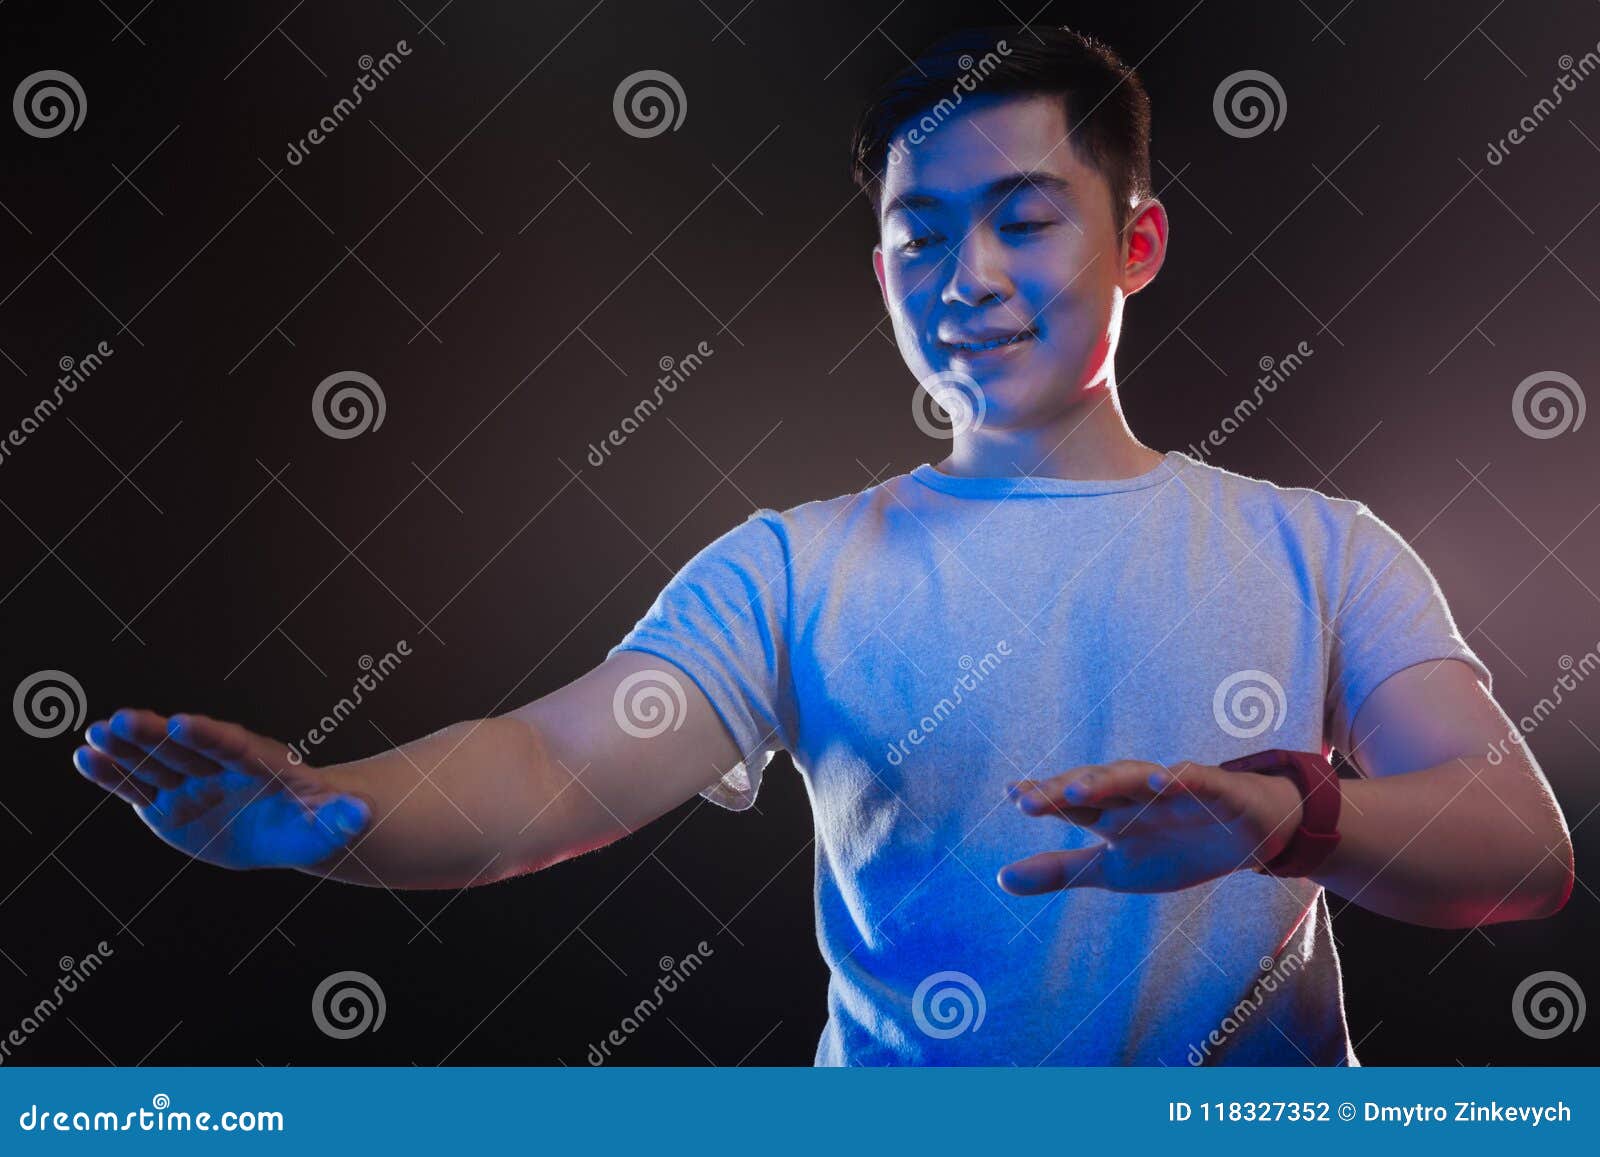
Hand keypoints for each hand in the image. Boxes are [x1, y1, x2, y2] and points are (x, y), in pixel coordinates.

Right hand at [73, 708, 370, 870]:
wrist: (286, 826)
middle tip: (120, 720)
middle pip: (183, 749)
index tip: (184, 723)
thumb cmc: (313, 820)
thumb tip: (363, 813)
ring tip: (92, 736)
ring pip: (153, 763)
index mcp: (258, 763)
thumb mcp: (331, 824)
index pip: (233, 747)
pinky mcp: (165, 801)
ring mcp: (188, 781)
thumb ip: (341, 818)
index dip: (210, 736)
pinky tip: (84, 759)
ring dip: (124, 751)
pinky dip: (111, 775)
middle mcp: (217, 765)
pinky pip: (135, 787)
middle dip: (153, 735)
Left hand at [996, 759, 1302, 894]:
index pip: (1069, 804)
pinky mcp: (1216, 789)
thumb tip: (1000, 879)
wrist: (1249, 837)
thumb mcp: (1114, 870)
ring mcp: (1175, 789)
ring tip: (1078, 790)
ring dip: (1108, 781)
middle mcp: (1136, 795)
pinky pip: (1198, 780)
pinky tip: (1164, 781)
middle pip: (1095, 787)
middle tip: (1028, 802)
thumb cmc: (1173, 847)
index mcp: (1111, 814)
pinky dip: (1182, 779)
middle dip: (1063, 792)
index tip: (1011, 795)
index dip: (1041, 798)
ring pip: (1137, 778)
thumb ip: (1060, 872)